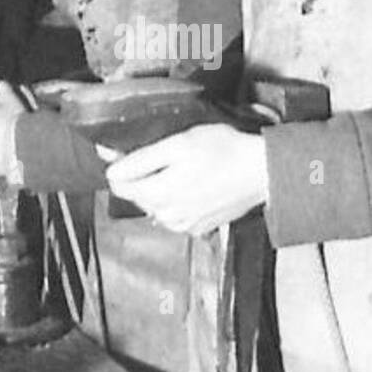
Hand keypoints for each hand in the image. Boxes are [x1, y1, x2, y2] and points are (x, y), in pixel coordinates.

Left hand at [102, 125, 269, 235]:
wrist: (260, 172)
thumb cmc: (223, 152)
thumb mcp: (177, 144)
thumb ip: (140, 159)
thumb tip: (111, 170)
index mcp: (157, 195)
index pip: (118, 185)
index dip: (120, 165)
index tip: (129, 151)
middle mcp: (166, 216)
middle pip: (137, 195)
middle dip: (144, 176)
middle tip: (167, 155)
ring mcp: (183, 225)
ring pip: (156, 205)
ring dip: (161, 188)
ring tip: (185, 169)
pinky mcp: (198, 228)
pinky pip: (176, 213)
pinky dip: (179, 200)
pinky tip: (195, 185)